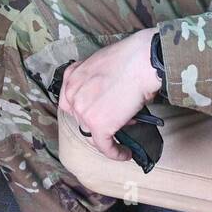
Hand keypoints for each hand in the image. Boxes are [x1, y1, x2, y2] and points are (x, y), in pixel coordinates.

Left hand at [60, 29, 161, 161]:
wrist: (141, 61)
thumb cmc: (129, 58)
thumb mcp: (102, 65)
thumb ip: (97, 83)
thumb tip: (109, 100)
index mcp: (71, 77)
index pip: (70, 101)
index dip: (84, 109)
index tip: (97, 112)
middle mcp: (72, 94)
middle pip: (80, 118)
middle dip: (98, 119)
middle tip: (118, 117)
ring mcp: (83, 111)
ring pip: (91, 133)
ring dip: (107, 135)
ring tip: (126, 129)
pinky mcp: (98, 125)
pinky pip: (104, 146)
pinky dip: (115, 153)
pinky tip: (125, 153)